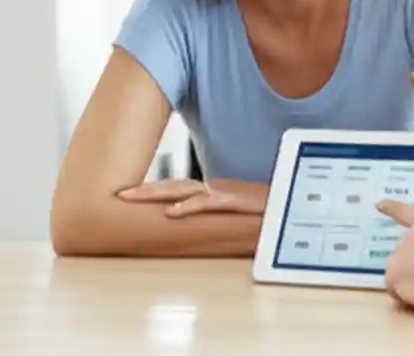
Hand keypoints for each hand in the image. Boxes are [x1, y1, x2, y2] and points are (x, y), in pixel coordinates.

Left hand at [117, 178, 267, 217]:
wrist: (294, 204)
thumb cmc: (269, 213)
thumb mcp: (238, 215)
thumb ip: (217, 218)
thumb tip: (197, 228)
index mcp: (214, 191)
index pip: (178, 188)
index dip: (154, 191)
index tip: (131, 195)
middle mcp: (215, 188)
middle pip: (173, 185)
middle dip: (144, 190)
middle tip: (119, 194)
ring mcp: (224, 192)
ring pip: (183, 189)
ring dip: (155, 194)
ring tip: (131, 197)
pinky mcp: (235, 201)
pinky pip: (207, 202)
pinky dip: (188, 206)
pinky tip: (171, 212)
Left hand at [376, 200, 413, 316]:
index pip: (407, 215)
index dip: (392, 209)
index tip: (379, 203)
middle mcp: (408, 237)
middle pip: (406, 259)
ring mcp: (398, 256)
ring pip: (403, 279)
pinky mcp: (394, 278)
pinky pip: (391, 286)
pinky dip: (401, 294)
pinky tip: (403, 289)